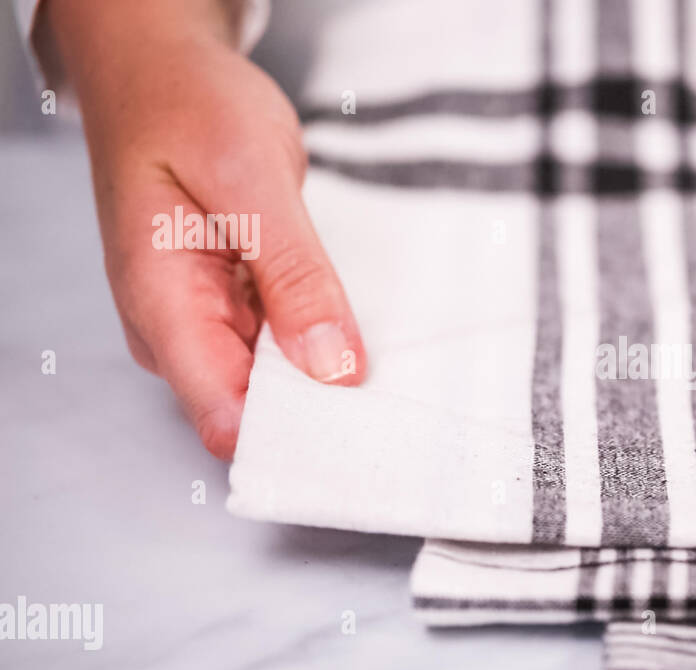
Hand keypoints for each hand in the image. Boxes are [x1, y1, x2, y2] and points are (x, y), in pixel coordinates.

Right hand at [42, 0, 366, 459]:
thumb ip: (293, 276)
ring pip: (275, 383)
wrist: (165, 72)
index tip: (364, 430)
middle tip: (398, 394)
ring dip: (328, 374)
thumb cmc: (188, 107)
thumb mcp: (251, 180)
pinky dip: (321, 340)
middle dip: (323, 408)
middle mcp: (177, 330)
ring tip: (388, 356)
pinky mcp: (230, 307)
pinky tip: (358, 328)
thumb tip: (334, 368)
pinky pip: (283, 346)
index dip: (296, 436)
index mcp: (163, 306)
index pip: (226, 420)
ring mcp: (203, 321)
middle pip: (256, 413)